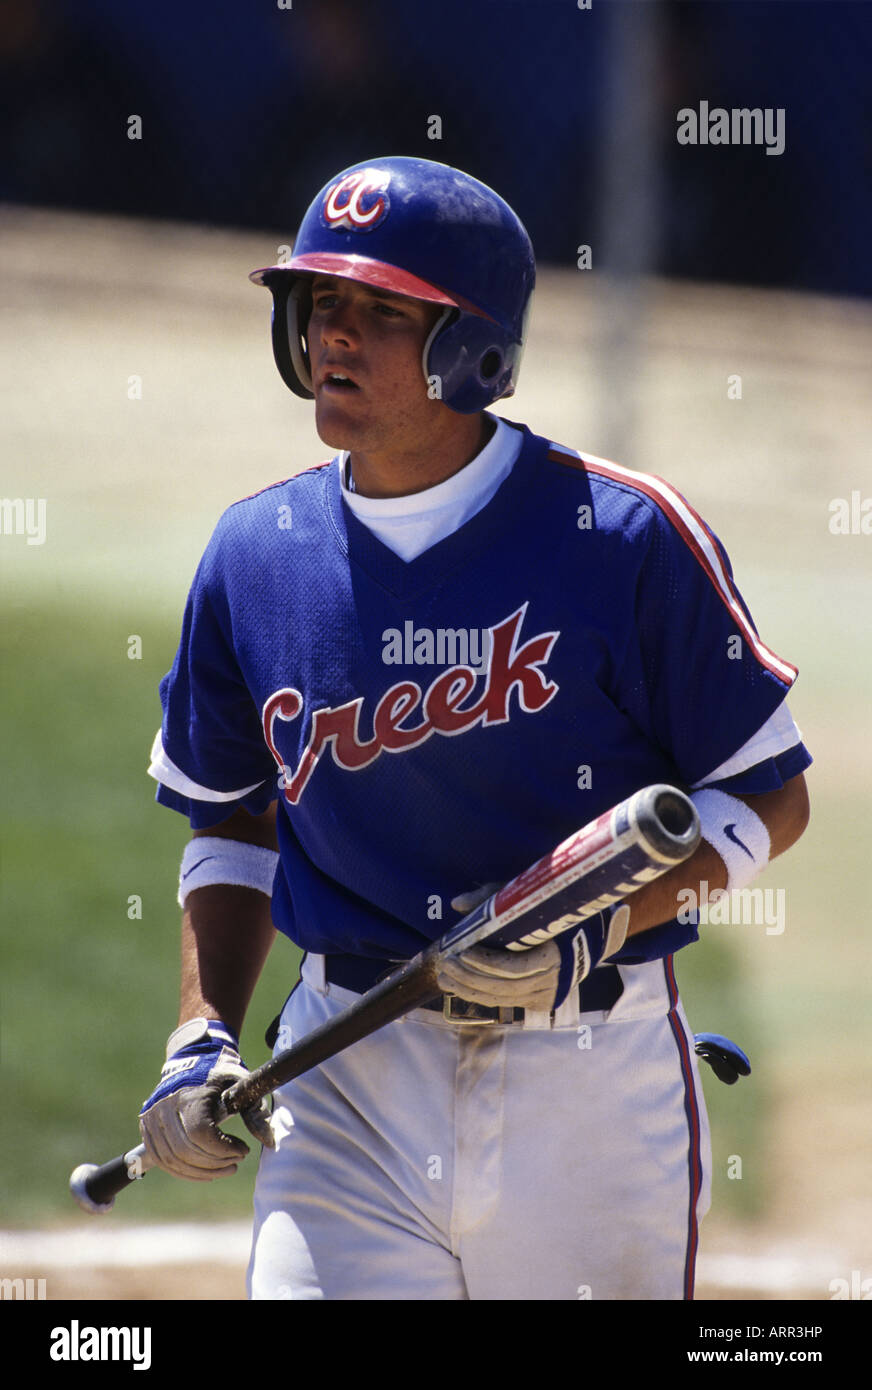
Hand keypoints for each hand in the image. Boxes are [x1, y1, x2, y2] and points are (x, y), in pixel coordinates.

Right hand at [139, 1018, 274, 1181]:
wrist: (194, 1058)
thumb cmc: (221, 1073)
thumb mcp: (243, 1084)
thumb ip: (256, 1112)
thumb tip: (270, 1142)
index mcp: (190, 1095)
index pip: (200, 1134)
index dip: (223, 1149)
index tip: (243, 1150)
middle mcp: (165, 1107)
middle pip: (186, 1151)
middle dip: (215, 1164)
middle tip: (236, 1163)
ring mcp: (151, 1118)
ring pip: (172, 1160)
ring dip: (201, 1172)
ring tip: (224, 1168)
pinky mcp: (146, 1128)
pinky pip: (162, 1160)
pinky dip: (184, 1171)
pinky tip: (205, 1171)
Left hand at [438, 885, 630, 1011]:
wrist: (589, 938)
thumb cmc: (551, 913)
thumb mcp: (525, 900)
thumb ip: (491, 899)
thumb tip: (457, 904)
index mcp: (554, 955)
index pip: (513, 967)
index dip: (485, 964)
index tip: (461, 952)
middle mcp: (551, 981)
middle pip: (502, 987)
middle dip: (468, 978)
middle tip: (444, 965)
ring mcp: (546, 995)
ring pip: (501, 1000)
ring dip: (469, 991)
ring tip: (445, 979)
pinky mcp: (540, 1002)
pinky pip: (506, 1003)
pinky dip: (482, 996)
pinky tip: (462, 988)